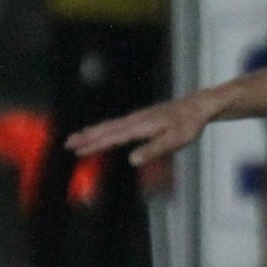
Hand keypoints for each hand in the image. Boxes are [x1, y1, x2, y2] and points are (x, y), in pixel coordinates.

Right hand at [66, 92, 214, 166]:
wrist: (199, 106)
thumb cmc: (189, 124)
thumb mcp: (175, 140)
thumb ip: (154, 150)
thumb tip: (132, 160)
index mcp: (140, 126)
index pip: (113, 137)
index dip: (95, 144)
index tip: (78, 150)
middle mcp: (136, 120)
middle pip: (106, 129)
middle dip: (86, 136)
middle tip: (67, 143)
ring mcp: (138, 118)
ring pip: (110, 125)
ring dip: (93, 132)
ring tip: (78, 138)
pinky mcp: (142, 118)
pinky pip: (118, 124)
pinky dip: (106, 129)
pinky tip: (103, 133)